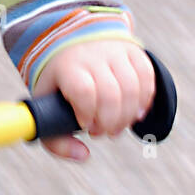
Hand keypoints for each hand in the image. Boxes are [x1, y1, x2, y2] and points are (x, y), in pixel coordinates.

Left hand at [30, 40, 154, 161]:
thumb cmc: (60, 84)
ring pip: (132, 87)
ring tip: (116, 125)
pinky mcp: (133, 50)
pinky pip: (147, 76)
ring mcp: (115, 50)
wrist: (71, 39)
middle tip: (101, 131)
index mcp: (67, 66)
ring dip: (128, 116)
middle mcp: (92, 55)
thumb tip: (84, 155)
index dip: (87, 112)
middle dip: (109, 122)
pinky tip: (134, 113)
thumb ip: (56, 141)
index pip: (83, 90)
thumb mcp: (46, 107)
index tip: (84, 124)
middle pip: (110, 94)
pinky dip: (144, 100)